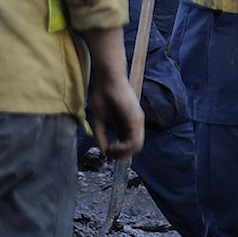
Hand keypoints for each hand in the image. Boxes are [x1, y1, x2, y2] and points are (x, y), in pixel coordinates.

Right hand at [82, 28, 143, 158]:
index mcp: (127, 124)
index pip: (128, 145)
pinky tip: (113, 146)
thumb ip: (101, 136)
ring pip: (136, 146)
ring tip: (110, 151)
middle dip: (121, 155)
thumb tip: (103, 152)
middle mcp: (135, 124)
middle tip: (108, 155)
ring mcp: (138, 121)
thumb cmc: (103, 96)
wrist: (108, 81)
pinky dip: (124, 147)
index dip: (118, 153)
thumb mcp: (100, 121)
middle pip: (134, 148)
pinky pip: (134, 140)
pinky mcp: (136, 119)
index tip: (106, 154)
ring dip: (122, 153)